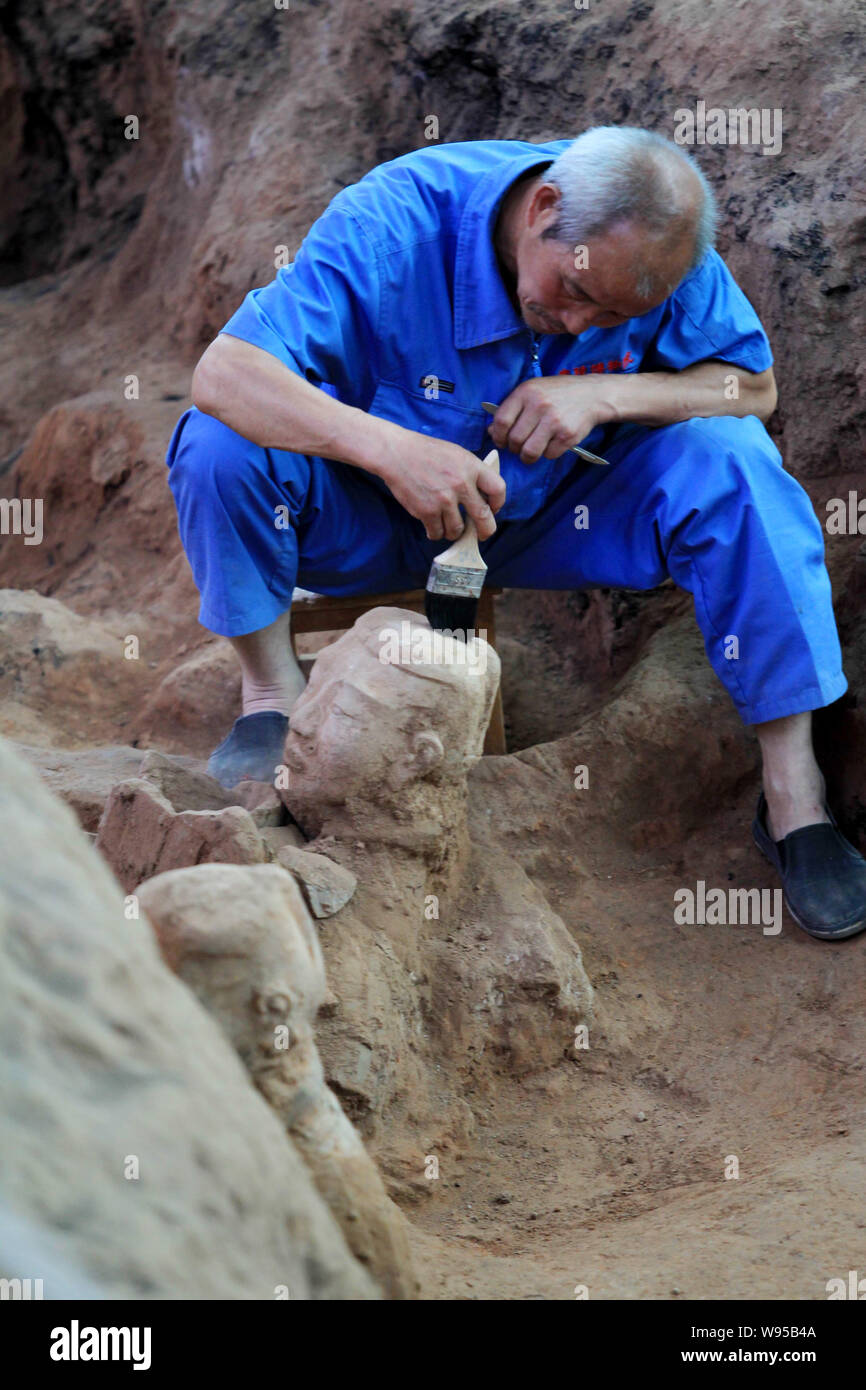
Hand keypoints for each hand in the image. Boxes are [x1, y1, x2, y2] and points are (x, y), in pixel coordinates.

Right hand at [377, 431, 505, 541]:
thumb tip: (483, 496)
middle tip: (481, 534)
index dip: (498, 503)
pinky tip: (433, 526)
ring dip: (454, 531)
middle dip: (485, 530)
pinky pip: (437, 532)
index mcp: (471, 467)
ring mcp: (444, 500)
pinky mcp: (427, 511)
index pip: (498, 489)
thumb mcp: (456, 453)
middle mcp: (461, 484)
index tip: (493, 509)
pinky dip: (436, 532)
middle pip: (483, 518)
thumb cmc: (425, 452)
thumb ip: (471, 472)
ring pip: (457, 530)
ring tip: (448, 525)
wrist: (396, 453)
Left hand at [487, 375, 617, 463]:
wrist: (592, 395)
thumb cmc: (557, 394)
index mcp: (526, 392)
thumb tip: (492, 431)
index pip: (501, 421)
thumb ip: (512, 409)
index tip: (501, 440)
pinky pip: (548, 454)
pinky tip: (552, 443)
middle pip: (515, 440)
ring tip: (532, 451)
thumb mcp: (533, 391)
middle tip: (519, 447)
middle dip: (514, 449)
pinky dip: (548, 453)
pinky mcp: (567, 435)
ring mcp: (554, 421)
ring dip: (528, 456)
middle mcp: (539, 405)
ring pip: (529, 452)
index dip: (498, 436)